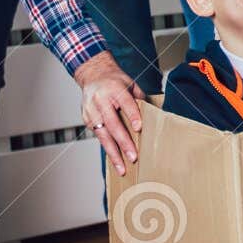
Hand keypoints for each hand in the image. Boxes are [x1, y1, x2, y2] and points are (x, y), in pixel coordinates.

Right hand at [74, 52, 144, 173]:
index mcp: (115, 88)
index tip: (139, 128)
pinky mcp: (86, 119)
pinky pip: (99, 137)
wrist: (93, 74)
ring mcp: (91, 110)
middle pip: (113, 123)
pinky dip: (107, 149)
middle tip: (133, 156)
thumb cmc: (115, 81)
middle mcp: (101, 100)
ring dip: (113, 153)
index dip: (132, 115)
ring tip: (122, 168)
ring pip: (103, 135)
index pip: (125, 103)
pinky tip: (115, 160)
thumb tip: (155, 116)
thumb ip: (140, 99)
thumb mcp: (130, 84)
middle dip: (124, 142)